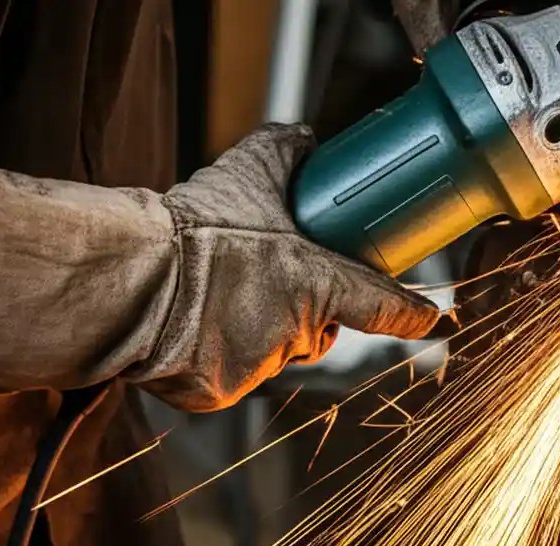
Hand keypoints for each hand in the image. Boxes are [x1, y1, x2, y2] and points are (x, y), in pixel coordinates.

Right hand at [0, 124, 438, 411]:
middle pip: (314, 331)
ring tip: (208, 299)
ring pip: (270, 355)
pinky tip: (185, 330)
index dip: (409, 313)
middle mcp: (296, 332)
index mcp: (315, 282)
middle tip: (255, 283)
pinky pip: (226, 379)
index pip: (380, 303)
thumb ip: (285, 153)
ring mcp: (259, 367)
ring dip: (250, 333)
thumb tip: (308, 137)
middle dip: (295, 313)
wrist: (127, 279)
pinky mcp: (220, 394)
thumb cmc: (190, 232)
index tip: (433, 318)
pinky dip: (209, 359)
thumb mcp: (246, 174)